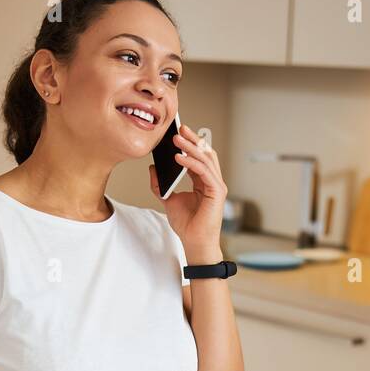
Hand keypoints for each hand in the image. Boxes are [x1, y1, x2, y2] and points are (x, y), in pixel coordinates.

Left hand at [148, 122, 226, 260]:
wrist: (194, 242)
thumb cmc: (186, 224)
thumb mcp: (168, 199)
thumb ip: (160, 184)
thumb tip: (152, 167)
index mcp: (203, 181)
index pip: (199, 157)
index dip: (189, 143)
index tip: (177, 132)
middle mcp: (212, 181)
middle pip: (205, 153)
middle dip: (193, 139)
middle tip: (179, 128)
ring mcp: (217, 186)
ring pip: (206, 159)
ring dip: (191, 147)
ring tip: (177, 139)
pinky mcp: (217, 192)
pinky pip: (204, 172)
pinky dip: (191, 162)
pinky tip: (179, 157)